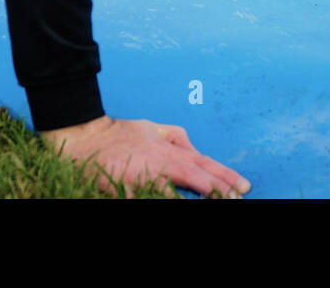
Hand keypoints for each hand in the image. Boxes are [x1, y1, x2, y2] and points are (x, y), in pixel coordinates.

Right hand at [40, 115, 250, 197]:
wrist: (85, 139)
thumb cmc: (119, 135)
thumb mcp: (150, 127)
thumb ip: (176, 137)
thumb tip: (194, 148)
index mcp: (167, 149)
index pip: (203, 163)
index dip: (225, 176)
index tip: (243, 187)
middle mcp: (158, 162)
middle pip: (195, 178)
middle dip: (218, 191)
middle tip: (236, 200)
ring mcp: (142, 177)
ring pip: (173, 195)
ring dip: (189, 201)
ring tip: (213, 203)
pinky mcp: (124, 191)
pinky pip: (145, 199)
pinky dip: (158, 200)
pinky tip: (172, 202)